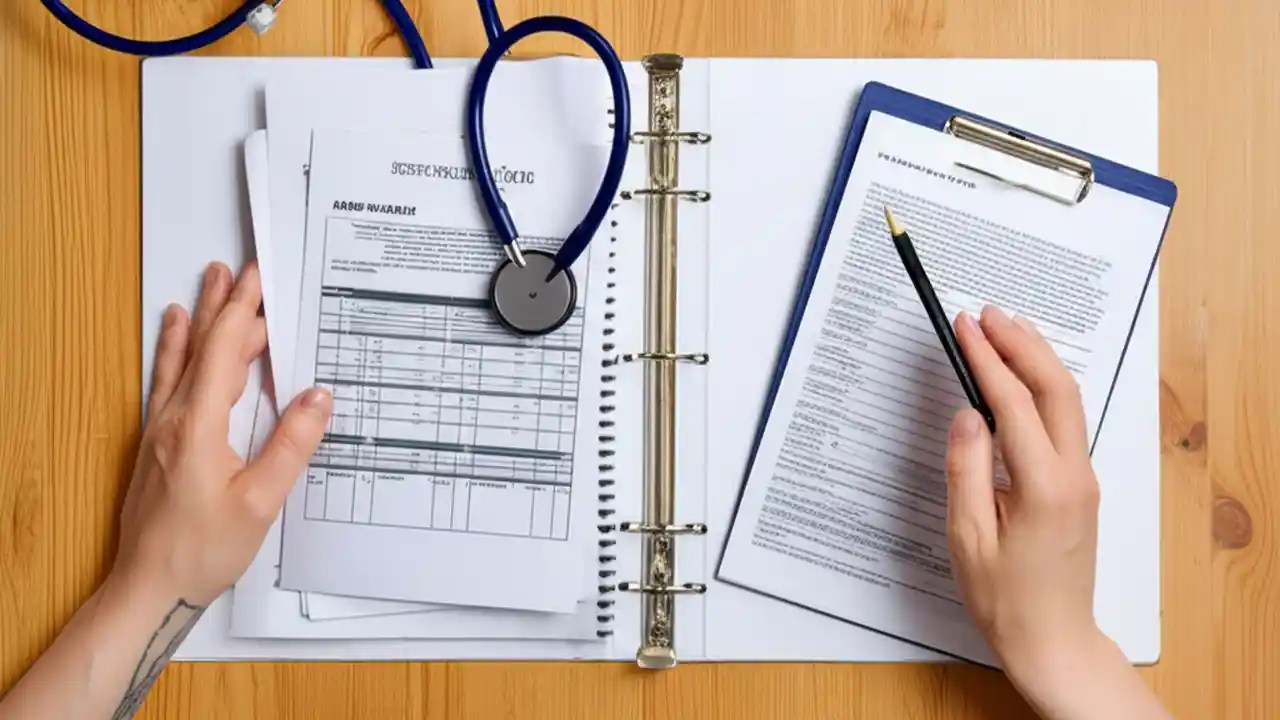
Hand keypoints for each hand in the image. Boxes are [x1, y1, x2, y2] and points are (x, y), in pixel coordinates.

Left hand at [111, 261, 332, 605]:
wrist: (147, 588)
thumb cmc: (201, 550)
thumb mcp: (259, 501)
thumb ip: (290, 445)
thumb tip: (318, 398)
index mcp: (197, 426)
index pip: (223, 352)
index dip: (243, 312)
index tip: (257, 278)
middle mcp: (172, 420)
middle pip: (201, 348)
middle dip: (224, 307)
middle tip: (241, 270)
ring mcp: (159, 431)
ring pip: (182, 361)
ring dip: (200, 321)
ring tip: (208, 286)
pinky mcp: (156, 445)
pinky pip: (168, 381)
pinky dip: (177, 351)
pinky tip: (176, 338)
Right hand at [946, 306, 1168, 718]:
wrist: (1053, 638)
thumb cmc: (1004, 598)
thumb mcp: (968, 536)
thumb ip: (965, 468)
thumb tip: (967, 413)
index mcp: (1044, 486)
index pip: (1012, 403)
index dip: (985, 358)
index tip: (963, 326)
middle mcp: (1074, 474)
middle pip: (1055, 387)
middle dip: (1021, 343)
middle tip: (986, 313)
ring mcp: (1083, 478)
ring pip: (1067, 400)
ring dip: (1037, 359)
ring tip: (1006, 328)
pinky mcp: (1080, 485)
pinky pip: (1066, 421)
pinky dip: (1043, 387)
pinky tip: (1023, 376)